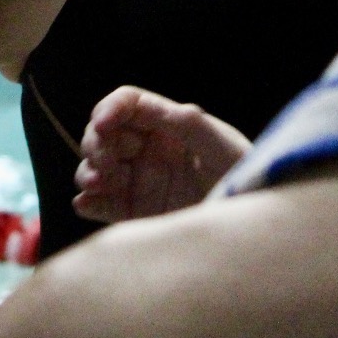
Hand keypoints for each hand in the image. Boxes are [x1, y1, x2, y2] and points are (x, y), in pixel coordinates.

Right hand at [73, 86, 250, 223]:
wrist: (250, 233)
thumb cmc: (246, 180)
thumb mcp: (225, 150)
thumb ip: (193, 126)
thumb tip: (160, 108)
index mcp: (168, 127)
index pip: (128, 104)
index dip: (109, 109)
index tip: (103, 125)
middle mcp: (148, 149)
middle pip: (104, 133)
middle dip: (96, 144)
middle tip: (105, 166)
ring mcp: (139, 181)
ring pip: (95, 166)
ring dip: (88, 171)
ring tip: (98, 185)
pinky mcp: (133, 212)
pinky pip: (100, 203)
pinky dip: (87, 201)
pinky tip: (87, 204)